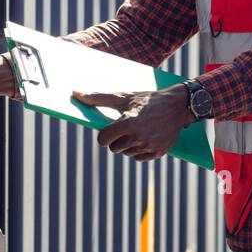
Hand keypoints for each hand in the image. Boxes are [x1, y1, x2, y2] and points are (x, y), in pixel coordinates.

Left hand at [74, 87, 193, 161]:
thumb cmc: (147, 100)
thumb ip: (97, 97)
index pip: (103, 140)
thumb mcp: (123, 96)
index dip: (105, 134)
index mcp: (127, 122)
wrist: (177, 105)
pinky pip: (139, 158)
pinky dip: (140, 150)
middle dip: (117, 139)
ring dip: (129, 145)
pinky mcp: (158, 152)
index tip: (111, 128)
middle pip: (114, 148)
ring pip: (127, 153)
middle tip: (128, 126)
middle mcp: (138, 136)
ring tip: (140, 130)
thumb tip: (74, 93)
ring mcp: (149, 145)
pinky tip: (147, 137)